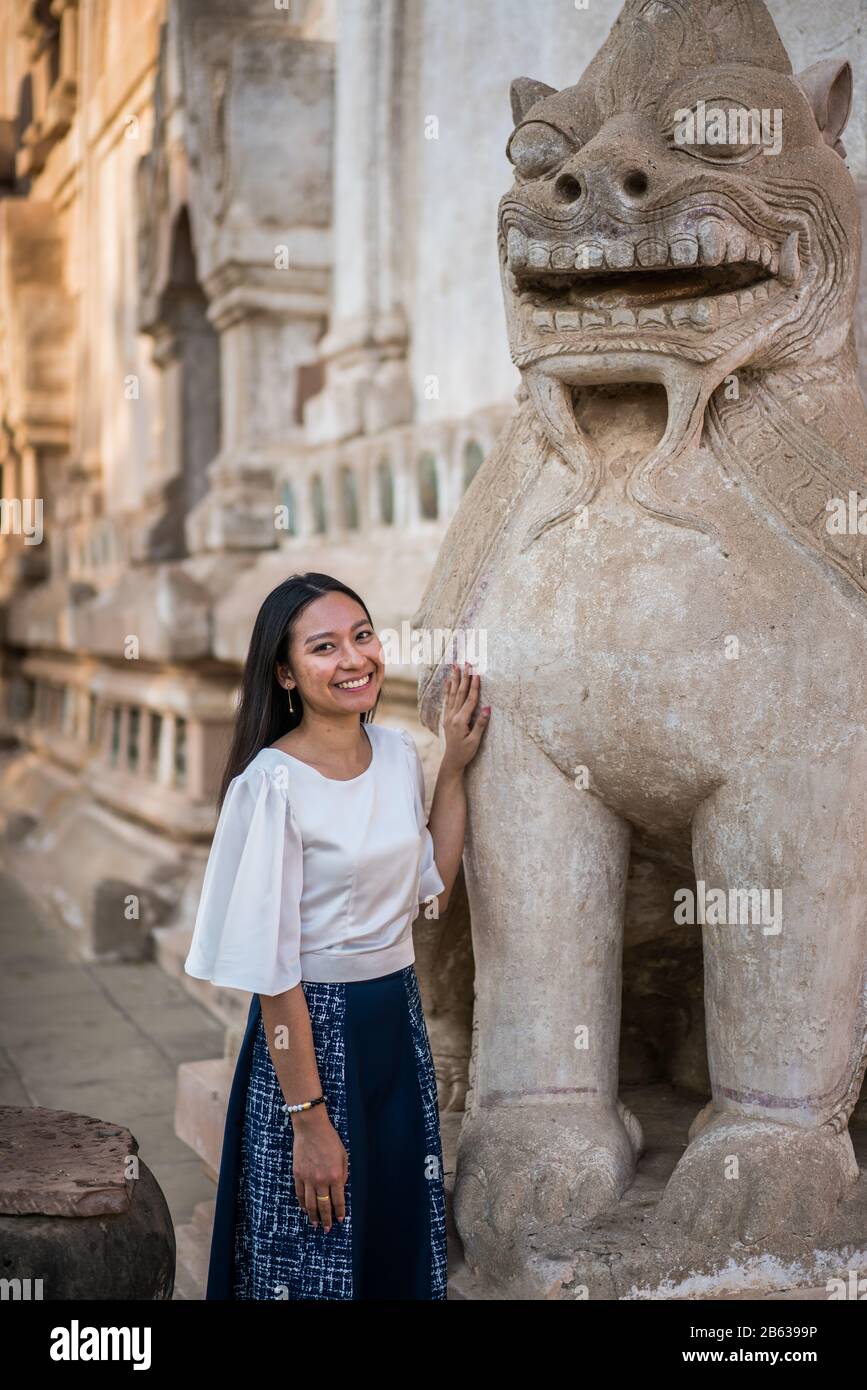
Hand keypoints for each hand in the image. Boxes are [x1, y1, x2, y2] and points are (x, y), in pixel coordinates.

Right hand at [291, 1109, 346, 1231]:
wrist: (311, 1128)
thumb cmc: (330, 1139)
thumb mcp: (344, 1156)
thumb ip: (344, 1174)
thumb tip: (341, 1188)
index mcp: (336, 1176)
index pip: (338, 1200)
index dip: (339, 1212)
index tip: (340, 1220)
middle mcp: (322, 1180)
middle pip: (324, 1206)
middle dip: (326, 1219)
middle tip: (327, 1228)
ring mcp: (308, 1178)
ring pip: (310, 1204)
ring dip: (313, 1216)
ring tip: (315, 1224)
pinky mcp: (298, 1175)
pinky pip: (300, 1194)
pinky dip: (302, 1204)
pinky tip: (305, 1210)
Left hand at [441, 661, 490, 772]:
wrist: (452, 761)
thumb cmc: (465, 752)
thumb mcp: (475, 740)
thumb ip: (480, 724)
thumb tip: (488, 708)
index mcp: (460, 721)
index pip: (470, 700)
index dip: (474, 686)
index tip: (477, 673)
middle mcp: (452, 716)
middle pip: (460, 693)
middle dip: (464, 677)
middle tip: (466, 663)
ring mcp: (448, 716)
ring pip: (452, 694)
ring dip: (455, 679)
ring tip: (455, 667)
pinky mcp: (447, 718)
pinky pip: (447, 700)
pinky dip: (448, 689)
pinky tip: (448, 682)